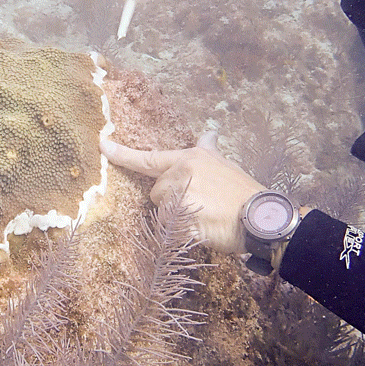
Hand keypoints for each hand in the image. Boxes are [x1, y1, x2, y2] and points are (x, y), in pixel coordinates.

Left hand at [100, 131, 265, 254]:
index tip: (102, 145)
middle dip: (171, 200)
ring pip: (163, 212)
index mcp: (188, 159)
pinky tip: (203, 229)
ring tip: (204, 215)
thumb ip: (208, 150)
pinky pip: (171, 231)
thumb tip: (210, 131)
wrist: (262, 216)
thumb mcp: (224, 163)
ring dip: (177, 218)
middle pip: (156, 193)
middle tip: (200, 203)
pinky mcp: (184, 222)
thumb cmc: (242, 191)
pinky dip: (183, 234)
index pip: (149, 158)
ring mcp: (181, 198)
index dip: (122, 154)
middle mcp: (181, 174)